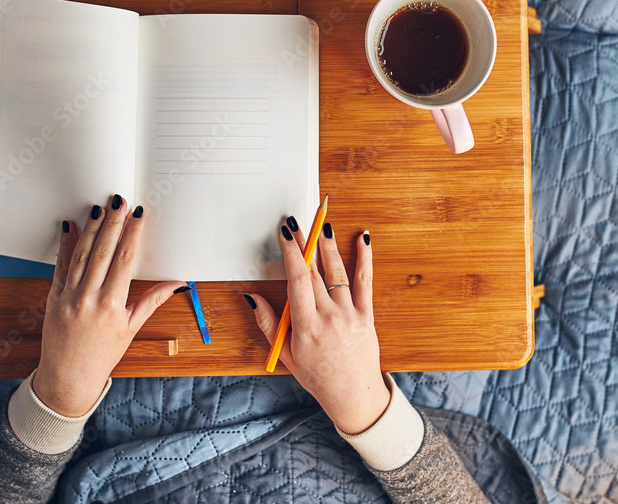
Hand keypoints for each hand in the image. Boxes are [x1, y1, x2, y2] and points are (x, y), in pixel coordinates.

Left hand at [32, 196, 184, 416]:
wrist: (68, 377)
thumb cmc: (102, 355)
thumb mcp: (132, 328)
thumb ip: (152, 300)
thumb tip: (177, 283)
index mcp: (112, 306)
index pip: (124, 261)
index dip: (132, 234)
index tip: (137, 215)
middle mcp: (90, 298)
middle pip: (103, 251)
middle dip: (112, 223)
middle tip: (119, 201)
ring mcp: (69, 296)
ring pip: (82, 254)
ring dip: (91, 228)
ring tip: (99, 208)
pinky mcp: (53, 296)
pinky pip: (61, 265)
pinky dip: (66, 244)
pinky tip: (70, 226)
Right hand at [248, 222, 390, 434]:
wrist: (354, 396)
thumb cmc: (317, 377)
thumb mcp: (285, 355)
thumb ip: (268, 324)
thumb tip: (252, 297)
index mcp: (306, 327)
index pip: (297, 280)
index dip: (291, 253)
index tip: (285, 234)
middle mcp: (329, 317)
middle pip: (315, 272)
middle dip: (305, 243)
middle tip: (298, 221)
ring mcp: (350, 315)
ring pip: (338, 273)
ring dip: (329, 246)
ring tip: (323, 225)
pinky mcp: (366, 316)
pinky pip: (365, 282)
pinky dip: (365, 259)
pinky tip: (363, 240)